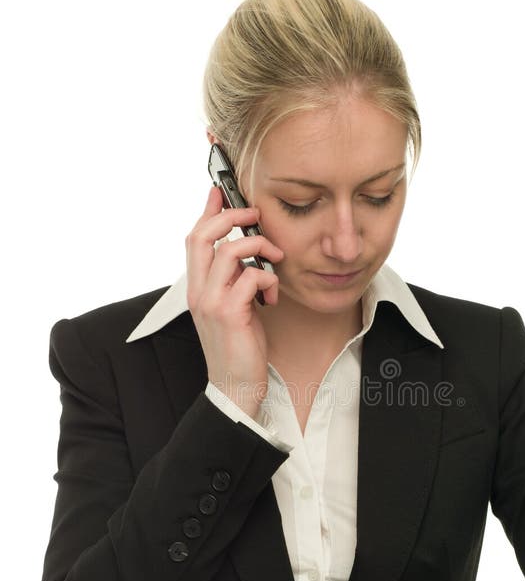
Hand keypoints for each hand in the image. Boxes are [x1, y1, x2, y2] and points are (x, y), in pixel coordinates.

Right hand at [186, 186, 283, 418]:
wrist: (235, 387)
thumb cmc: (239, 348)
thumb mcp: (233, 308)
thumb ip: (233, 281)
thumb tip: (247, 255)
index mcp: (197, 288)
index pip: (194, 238)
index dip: (207, 211)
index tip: (220, 192)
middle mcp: (198, 292)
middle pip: (203, 235)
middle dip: (230, 216)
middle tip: (254, 215)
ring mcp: (211, 302)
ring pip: (229, 251)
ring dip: (258, 246)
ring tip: (274, 258)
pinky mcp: (229, 313)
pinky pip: (250, 277)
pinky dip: (268, 280)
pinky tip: (273, 298)